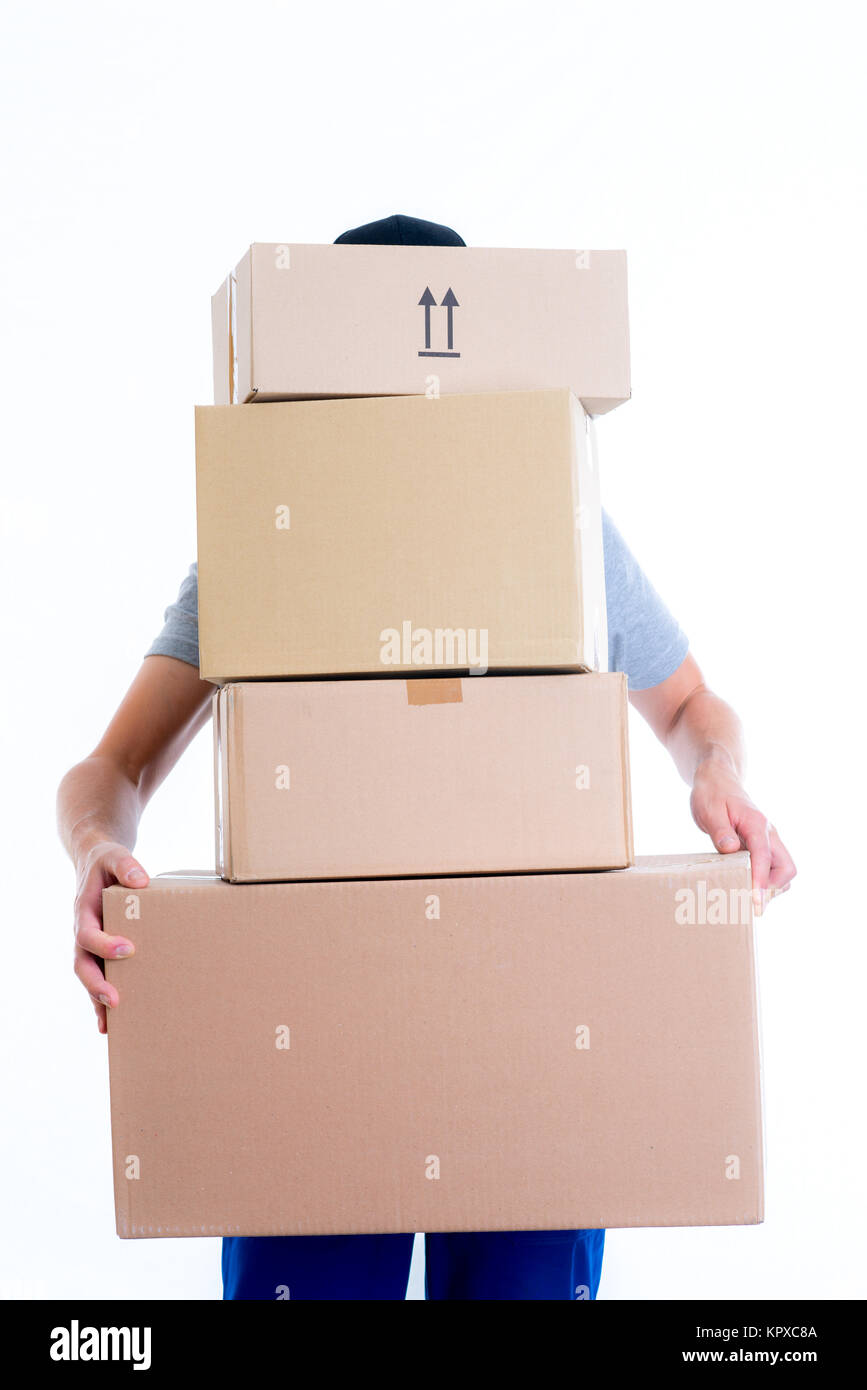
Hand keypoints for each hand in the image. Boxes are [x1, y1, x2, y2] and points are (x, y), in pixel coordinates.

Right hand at [73, 840, 146, 1033]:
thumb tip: (141, 880)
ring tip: (112, 1023)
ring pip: (88, 976)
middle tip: (116, 1000)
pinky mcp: (100, 949)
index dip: (104, 944)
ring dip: (97, 999)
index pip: (87, 934)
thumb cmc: (107, 860)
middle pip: (82, 964)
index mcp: (84, 912)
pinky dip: (101, 999)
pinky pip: (98, 976)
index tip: (127, 949)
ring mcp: (90, 943)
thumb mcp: (114, 855)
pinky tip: (112, 1022)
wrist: (95, 860)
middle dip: (96, 984)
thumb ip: (125, 864)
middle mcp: (83, 931)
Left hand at [690, 752, 795, 913]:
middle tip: (750, 900)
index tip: (754, 900)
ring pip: (783, 871)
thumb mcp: (710, 809)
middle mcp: (768, 834)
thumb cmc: (713, 794)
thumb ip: (720, 830)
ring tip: (747, 898)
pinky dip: (764, 882)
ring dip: (770, 887)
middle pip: (787, 868)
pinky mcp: (762, 847)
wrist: (718, 780)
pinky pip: (771, 869)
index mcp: (757, 824)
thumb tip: (730, 848)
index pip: (764, 856)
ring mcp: (768, 841)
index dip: (760, 880)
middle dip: (773, 887)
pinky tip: (745, 888)